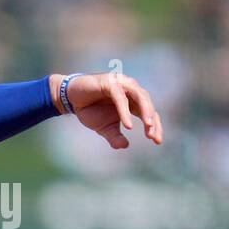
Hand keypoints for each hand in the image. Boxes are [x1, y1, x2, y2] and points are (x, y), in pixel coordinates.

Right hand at [49, 72, 163, 148]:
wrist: (70, 100)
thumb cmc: (89, 110)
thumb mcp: (104, 128)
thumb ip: (115, 137)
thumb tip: (125, 146)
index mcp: (132, 100)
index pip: (149, 112)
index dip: (154, 127)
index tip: (157, 142)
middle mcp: (130, 89)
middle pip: (147, 103)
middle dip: (152, 120)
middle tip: (153, 136)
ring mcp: (120, 83)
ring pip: (139, 96)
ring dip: (145, 111)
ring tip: (148, 126)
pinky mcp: (109, 82)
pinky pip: (120, 97)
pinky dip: (125, 111)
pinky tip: (128, 125)